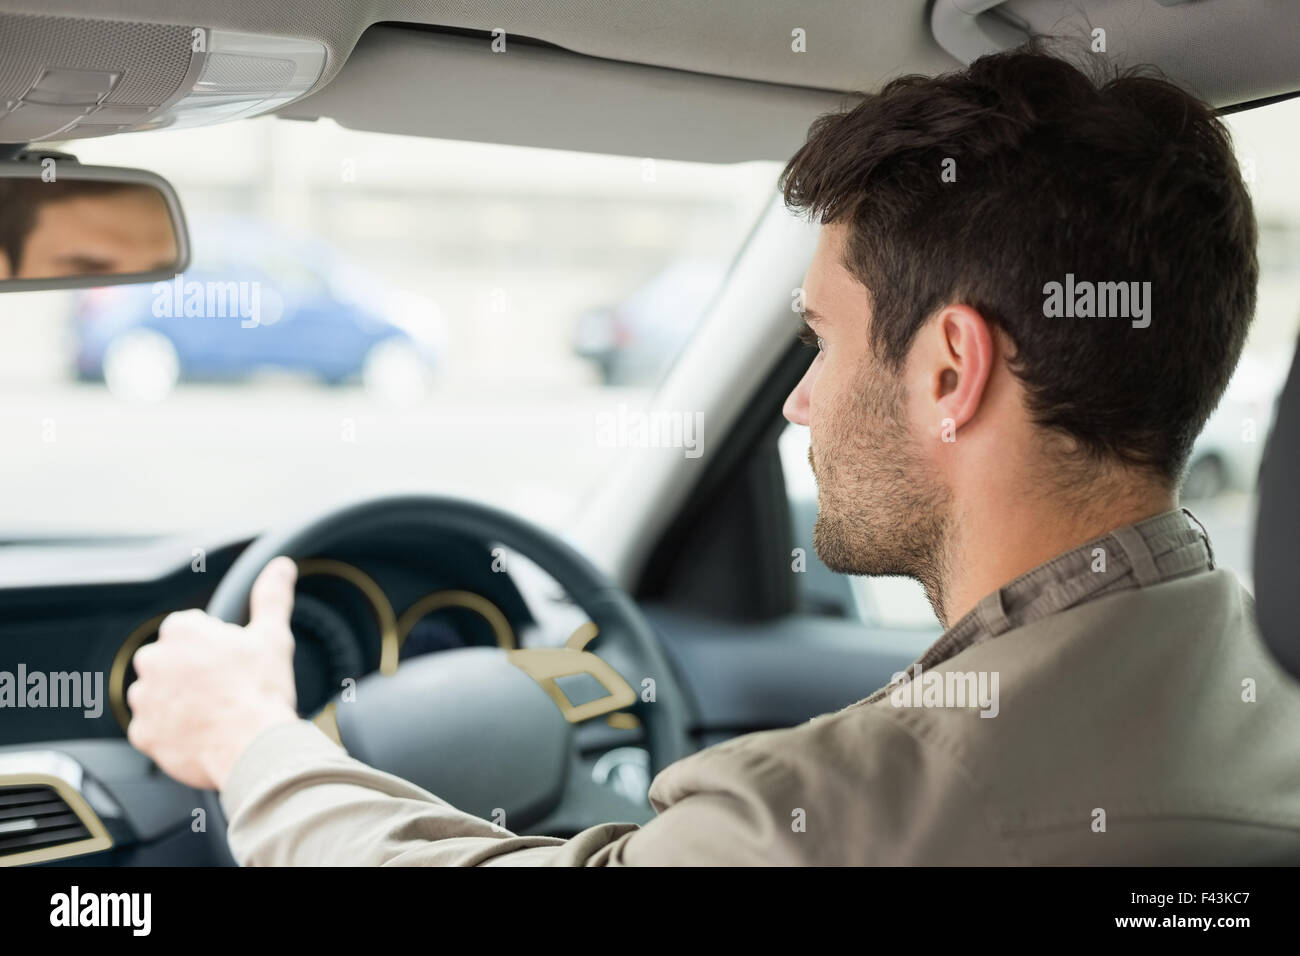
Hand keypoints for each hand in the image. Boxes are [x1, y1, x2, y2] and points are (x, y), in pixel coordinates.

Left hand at [126, 556, 301, 790]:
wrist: (252, 746)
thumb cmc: (261, 689)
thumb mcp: (272, 635)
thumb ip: (272, 596)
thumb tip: (282, 565)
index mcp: (181, 630)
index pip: (191, 630)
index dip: (215, 648)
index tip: (232, 665)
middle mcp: (153, 659)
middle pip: (171, 662)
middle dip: (190, 673)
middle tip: (225, 690)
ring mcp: (144, 698)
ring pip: (159, 695)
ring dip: (178, 702)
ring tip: (214, 714)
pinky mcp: (142, 732)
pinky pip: (154, 729)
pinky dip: (171, 731)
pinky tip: (200, 733)